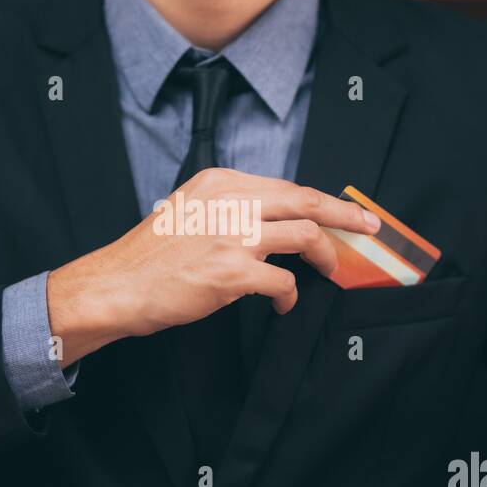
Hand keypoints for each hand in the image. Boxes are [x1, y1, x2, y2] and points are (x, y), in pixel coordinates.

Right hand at [45, 168, 379, 363]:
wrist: (117, 285)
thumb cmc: (149, 256)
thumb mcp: (188, 208)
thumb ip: (230, 207)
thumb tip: (274, 220)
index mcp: (220, 182)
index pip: (286, 186)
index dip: (321, 201)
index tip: (344, 211)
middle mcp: (230, 201)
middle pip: (306, 200)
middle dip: (346, 215)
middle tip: (369, 227)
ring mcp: (233, 236)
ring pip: (304, 236)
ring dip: (325, 257)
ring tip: (330, 271)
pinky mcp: (233, 273)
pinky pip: (285, 282)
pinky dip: (291, 296)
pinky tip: (283, 303)